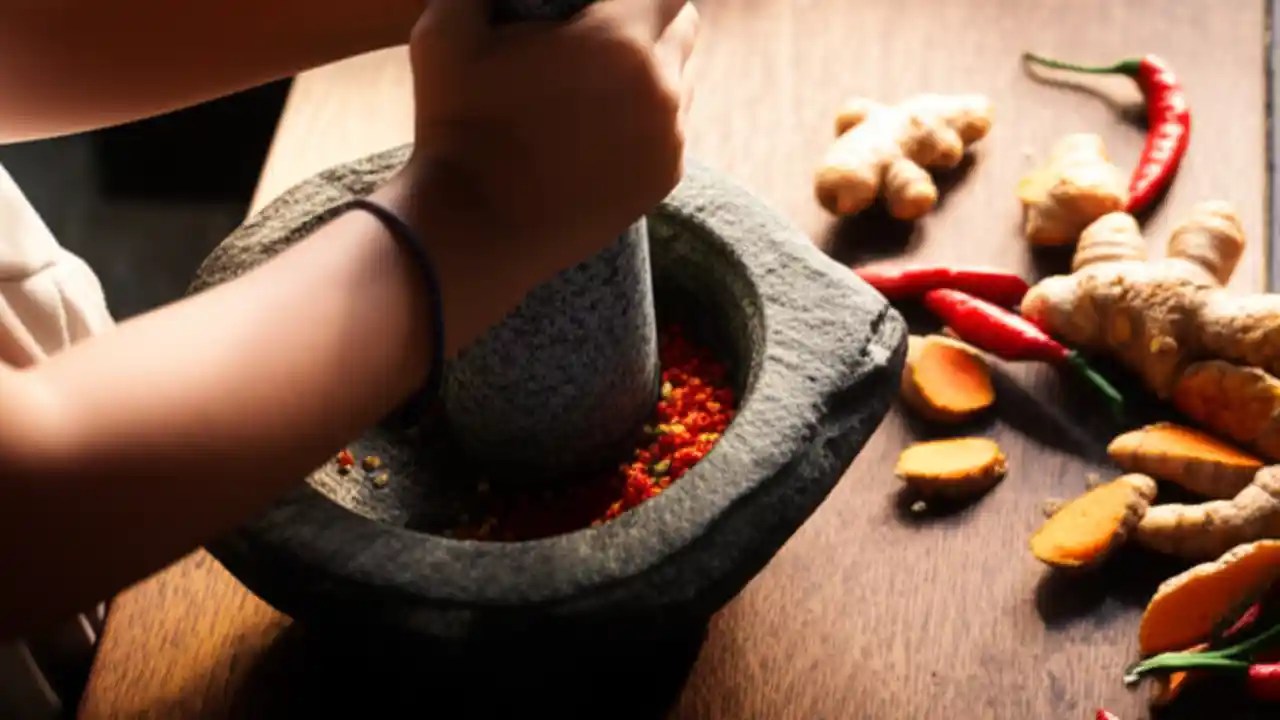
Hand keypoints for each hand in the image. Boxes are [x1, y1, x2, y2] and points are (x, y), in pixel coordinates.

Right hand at [403, 0, 698, 292]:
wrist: (474, 228)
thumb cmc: (457, 124)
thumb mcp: (447, 33)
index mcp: (620, 41)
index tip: (608, 2)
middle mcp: (661, 89)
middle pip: (685, 26)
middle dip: (651, 20)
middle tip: (605, 31)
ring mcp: (668, 139)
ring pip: (682, 80)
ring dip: (654, 72)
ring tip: (599, 85)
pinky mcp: (664, 178)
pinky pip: (673, 130)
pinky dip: (648, 122)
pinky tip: (600, 130)